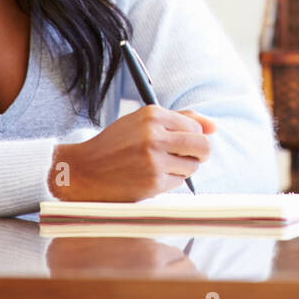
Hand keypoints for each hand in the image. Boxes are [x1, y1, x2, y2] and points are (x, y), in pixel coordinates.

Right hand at [48, 105, 217, 201]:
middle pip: (202, 146)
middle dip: (199, 154)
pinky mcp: (153, 183)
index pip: (196, 128)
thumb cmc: (116, 144)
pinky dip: (169, 181)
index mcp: (152, 115)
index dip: (193, 137)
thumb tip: (214, 127)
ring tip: (160, 165)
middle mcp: (154, 135)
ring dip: (182, 168)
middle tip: (186, 157)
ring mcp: (154, 160)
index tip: (180, 142)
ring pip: (192, 166)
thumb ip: (180, 119)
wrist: (83, 171)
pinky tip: (150, 176)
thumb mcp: (143, 122)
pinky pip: (178, 182)